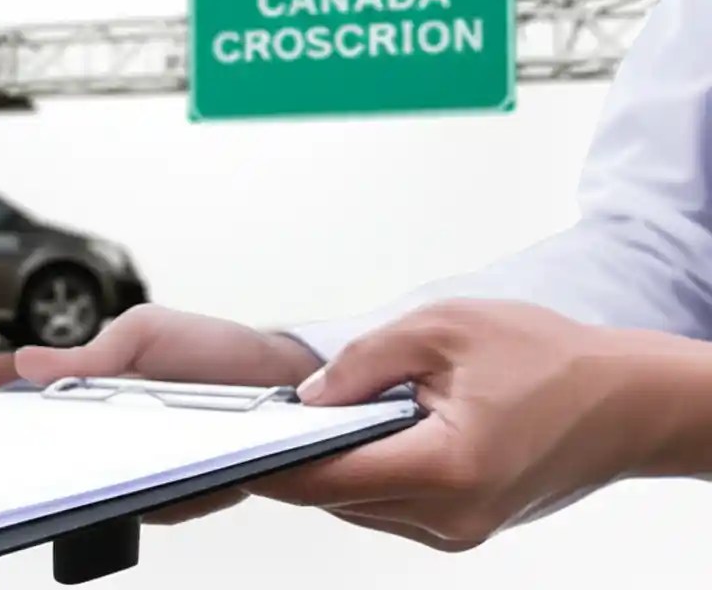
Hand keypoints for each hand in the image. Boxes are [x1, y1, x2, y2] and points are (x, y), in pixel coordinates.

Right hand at [0, 304, 324, 522]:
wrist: (288, 389)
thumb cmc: (219, 352)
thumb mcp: (150, 332)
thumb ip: (96, 350)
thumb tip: (32, 364)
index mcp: (99, 376)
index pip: (31, 383)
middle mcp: (112, 422)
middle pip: (51, 439)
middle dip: (15, 443)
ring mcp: (138, 458)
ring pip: (89, 478)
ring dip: (67, 478)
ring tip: (40, 472)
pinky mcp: (171, 491)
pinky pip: (141, 504)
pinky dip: (129, 499)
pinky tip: (120, 490)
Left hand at [258, 298, 701, 550]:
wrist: (627, 402)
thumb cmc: (551, 360)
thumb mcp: (444, 329)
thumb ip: (364, 361)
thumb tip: (309, 396)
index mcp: (445, 469)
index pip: (326, 481)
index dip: (271, 463)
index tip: (233, 443)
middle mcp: (448, 517)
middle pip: (336, 497)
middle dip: (297, 458)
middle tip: (267, 416)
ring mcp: (456, 531)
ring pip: (357, 506)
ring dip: (333, 466)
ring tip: (322, 416)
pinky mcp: (460, 529)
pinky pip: (387, 506)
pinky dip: (366, 472)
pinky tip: (367, 433)